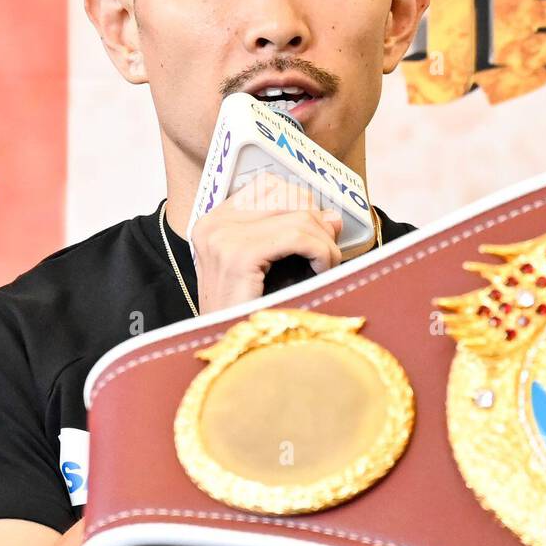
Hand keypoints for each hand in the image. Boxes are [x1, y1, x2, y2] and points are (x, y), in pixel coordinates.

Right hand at [190, 171, 343, 314]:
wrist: (230, 360)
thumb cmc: (249, 321)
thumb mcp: (271, 270)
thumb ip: (296, 236)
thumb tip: (332, 216)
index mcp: (213, 224)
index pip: (270, 186)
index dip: (304, 205)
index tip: (317, 236)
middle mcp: (213, 225)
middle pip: (287, 196)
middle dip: (318, 224)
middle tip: (326, 255)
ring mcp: (222, 238)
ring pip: (299, 215)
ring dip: (324, 241)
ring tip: (324, 267)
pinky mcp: (238, 255)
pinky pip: (299, 236)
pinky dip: (322, 252)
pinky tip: (321, 271)